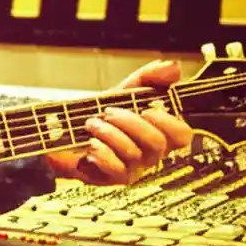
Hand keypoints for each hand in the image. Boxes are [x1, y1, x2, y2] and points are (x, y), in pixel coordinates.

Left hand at [45, 60, 193, 185]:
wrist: (63, 128)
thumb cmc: (99, 112)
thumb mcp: (124, 89)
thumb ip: (149, 77)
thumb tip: (174, 67)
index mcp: (158, 133)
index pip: (182, 136)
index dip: (169, 123)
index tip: (148, 109)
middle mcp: (149, 154)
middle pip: (157, 144)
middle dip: (131, 123)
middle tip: (108, 113)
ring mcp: (131, 169)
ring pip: (134, 155)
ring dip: (110, 134)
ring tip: (90, 124)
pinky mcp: (110, 179)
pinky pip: (115, 171)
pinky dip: (102, 154)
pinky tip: (91, 144)